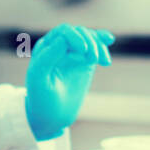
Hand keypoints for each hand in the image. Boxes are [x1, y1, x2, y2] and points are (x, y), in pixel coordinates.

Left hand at [24, 24, 113, 141]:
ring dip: (98, 46)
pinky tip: (109, 40)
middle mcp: (59, 47)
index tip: (83, 52)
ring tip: (103, 62)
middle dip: (89, 42)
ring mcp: (73, 54)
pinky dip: (102, 44)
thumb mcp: (39, 78)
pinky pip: (95, 47)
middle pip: (79, 33)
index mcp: (45, 48)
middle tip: (93, 60)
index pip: (64, 32)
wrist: (52, 116)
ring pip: (89, 39)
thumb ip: (47, 58)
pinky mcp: (84, 62)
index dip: (75, 37)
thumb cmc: (41, 98)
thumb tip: (64, 38)